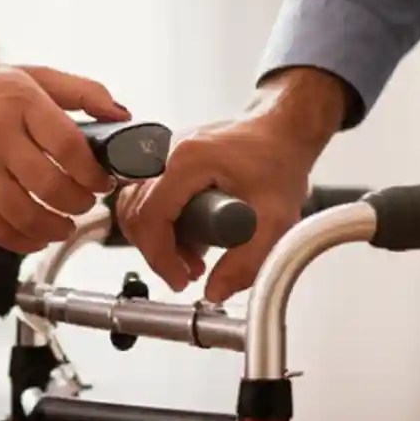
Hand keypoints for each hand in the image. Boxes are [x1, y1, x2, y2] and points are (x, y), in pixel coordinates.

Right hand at [0, 62, 129, 252]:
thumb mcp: (29, 75)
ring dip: (55, 228)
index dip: (94, 173)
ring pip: (26, 214)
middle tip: (85, 203)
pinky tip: (38, 238)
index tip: (102, 181)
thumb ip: (81, 91)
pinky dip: (24, 241)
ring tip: (65, 225)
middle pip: (52, 186)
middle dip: (79, 203)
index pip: (70, 147)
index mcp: (21, 101)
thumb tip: (123, 115)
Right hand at [118, 68, 346, 300]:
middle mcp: (167, 152)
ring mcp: (163, 153)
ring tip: (193, 259)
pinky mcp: (167, 159)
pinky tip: (191, 238)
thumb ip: (247, 261)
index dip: (161, 257)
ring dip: (157, 239)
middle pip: (135, 214)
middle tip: (188, 274)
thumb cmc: (281, 159)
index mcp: (187, 161)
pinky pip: (146, 196)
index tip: (181, 279)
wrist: (284, 128)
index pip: (150, 217)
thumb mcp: (275, 218)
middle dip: (159, 252)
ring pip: (135, 205)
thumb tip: (215, 292)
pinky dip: (161, 223)